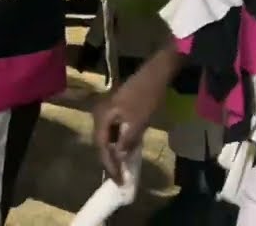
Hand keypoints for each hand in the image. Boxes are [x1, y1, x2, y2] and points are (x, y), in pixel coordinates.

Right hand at [92, 47, 180, 182]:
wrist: (155, 74)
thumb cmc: (146, 97)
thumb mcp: (138, 121)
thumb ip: (127, 140)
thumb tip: (119, 157)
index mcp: (102, 115)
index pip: (102, 145)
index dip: (109, 164)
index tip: (118, 180)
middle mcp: (100, 113)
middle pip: (102, 142)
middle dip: (110, 160)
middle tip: (119, 177)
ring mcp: (108, 110)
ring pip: (108, 137)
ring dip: (115, 152)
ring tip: (122, 168)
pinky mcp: (116, 109)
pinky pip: (114, 130)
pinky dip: (119, 142)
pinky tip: (127, 151)